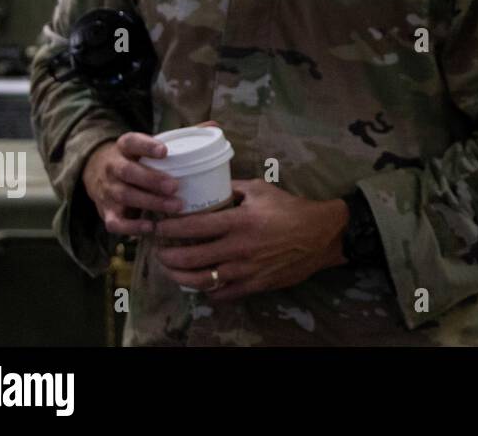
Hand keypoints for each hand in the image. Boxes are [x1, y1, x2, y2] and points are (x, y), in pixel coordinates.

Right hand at [82, 132, 181, 236]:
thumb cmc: (135, 159)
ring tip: (176, 206)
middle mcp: (112, 167)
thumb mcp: (149, 145)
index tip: (165, 151)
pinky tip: (151, 227)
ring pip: (124, 196)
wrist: (96, 173)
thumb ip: (180, 138)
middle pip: (128, 171)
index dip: (146, 146)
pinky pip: (115, 222)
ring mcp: (107, 190)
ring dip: (150, 202)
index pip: (131, 142)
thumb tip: (214, 127)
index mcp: (124, 147)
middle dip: (152, 179)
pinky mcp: (106, 211)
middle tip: (175, 186)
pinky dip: (132, 227)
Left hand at [152, 178, 347, 301]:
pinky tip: (200, 283)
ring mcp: (245, 270)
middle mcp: (238, 248)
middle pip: (189, 258)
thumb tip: (208, 184)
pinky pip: (221, 294)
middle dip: (166, 256)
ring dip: (179, 277)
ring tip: (171, 270)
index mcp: (239, 221)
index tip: (156, 227)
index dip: (168, 229)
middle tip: (158, 250)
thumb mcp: (261, 189)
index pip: (193, 227)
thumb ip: (232, 188)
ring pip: (200, 281)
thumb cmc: (291, 208)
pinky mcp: (254, 285)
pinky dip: (206, 290)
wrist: (321, 235)